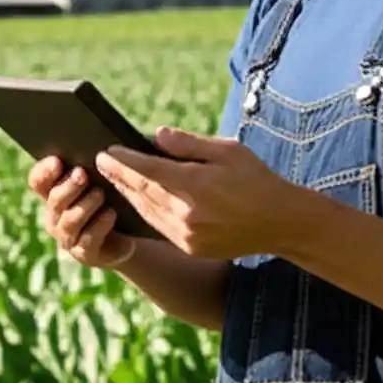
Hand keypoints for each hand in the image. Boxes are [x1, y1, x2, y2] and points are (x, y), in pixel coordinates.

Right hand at [28, 155, 137, 268]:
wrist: (130, 235)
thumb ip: (99, 162)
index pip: (38, 180)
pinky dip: (99, 225)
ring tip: (101, 194)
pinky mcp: (85, 254)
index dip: (44, 171)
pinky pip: (87, 240)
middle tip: (82, 174)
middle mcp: (56, 216)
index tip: (57, 161)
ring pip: (69, 221)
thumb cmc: (115, 197)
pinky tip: (111, 214)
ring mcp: (68, 237)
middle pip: (54, 199)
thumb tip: (105, 145)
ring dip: (85, 205)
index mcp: (55, 193)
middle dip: (68, 186)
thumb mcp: (107, 177)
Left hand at [94, 126, 301, 260]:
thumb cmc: (256, 178)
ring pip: (146, 211)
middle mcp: (187, 212)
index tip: (106, 152)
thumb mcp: (228, 150)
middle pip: (142, 191)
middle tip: (102, 163)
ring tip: (115, 179)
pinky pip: (158, 227)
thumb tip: (156, 135)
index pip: (148, 170)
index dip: (123, 161)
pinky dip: (144, 212)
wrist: (280, 222)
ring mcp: (187, 234)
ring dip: (129, 195)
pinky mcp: (190, 247)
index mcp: (196, 184)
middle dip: (120, 176)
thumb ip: (189, 144)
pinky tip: (138, 200)